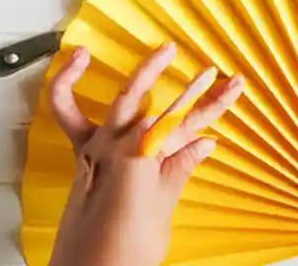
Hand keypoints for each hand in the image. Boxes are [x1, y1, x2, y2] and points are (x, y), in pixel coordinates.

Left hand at [46, 42, 243, 265]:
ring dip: (145, 73)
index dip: (212, 103)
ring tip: (163, 52)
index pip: (188, 123)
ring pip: (124, 98)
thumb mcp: (162, 209)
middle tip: (210, 72)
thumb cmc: (121, 253)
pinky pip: (67, 110)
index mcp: (145, 157)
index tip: (230, 85)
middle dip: (190, 87)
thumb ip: (179, 170)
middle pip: (164, 108)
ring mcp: (97, 147)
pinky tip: (78, 62)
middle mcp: (120, 145)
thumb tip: (204, 145)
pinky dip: (68, 84)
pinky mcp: (81, 155)